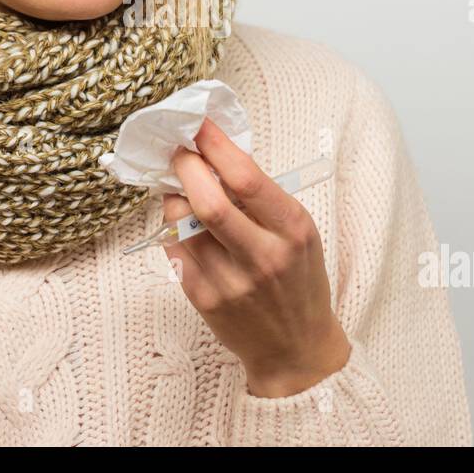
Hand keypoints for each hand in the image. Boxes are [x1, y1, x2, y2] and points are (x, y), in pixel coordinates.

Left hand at [161, 118, 351, 396]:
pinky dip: (175, 229)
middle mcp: (262, 257)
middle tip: (178, 151)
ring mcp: (230, 282)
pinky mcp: (204, 299)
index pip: (247, 179)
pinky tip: (185, 226)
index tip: (199, 125)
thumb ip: (262, 199)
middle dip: (186, 168)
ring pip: (182, 224)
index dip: (216, 146)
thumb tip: (216, 154)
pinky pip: (176, 250)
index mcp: (292, 230)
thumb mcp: (298, 233)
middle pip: (208, 202)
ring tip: (181, 189)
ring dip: (175, 197)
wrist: (296, 347)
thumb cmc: (298, 280)